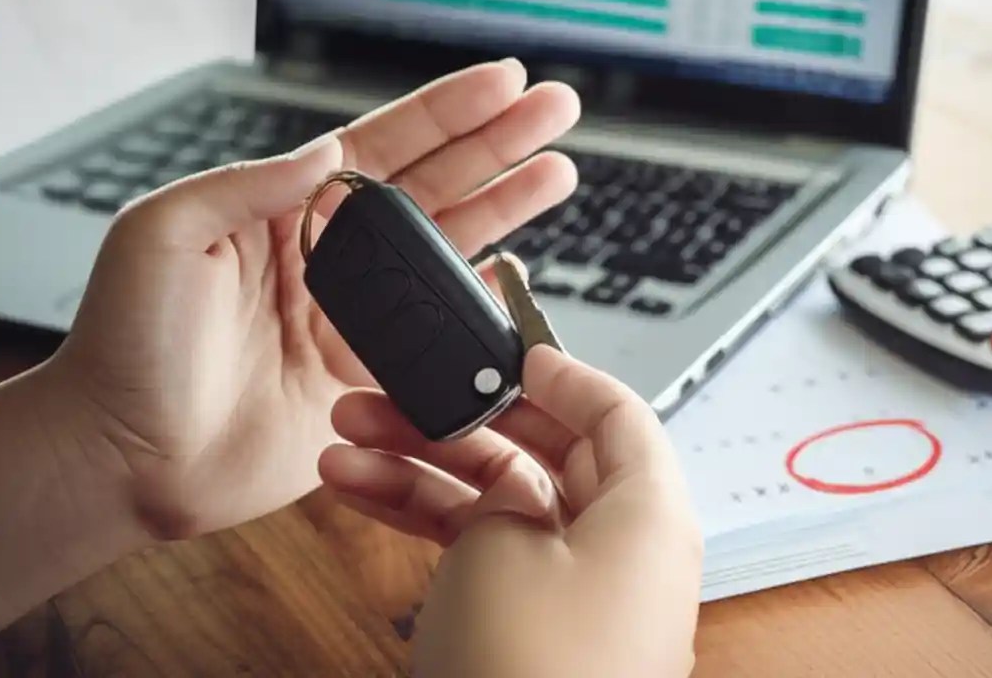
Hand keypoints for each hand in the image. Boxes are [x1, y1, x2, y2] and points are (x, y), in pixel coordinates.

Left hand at [50, 59, 579, 539]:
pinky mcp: (370, 378)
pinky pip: (441, 336)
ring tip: (558, 172)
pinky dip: (484, 306)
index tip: (506, 82)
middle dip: (499, 145)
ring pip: (449, 252)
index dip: (448, 112)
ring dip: (507, 210)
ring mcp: (355, 318)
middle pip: (434, 186)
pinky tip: (519, 274)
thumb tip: (331, 153)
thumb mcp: (165, 235)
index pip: (383, 146)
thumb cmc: (126, 345)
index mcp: (283, 210)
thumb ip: (250, 184)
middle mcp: (328, 257)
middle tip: (557, 112)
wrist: (125, 458)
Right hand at [320, 346, 703, 677]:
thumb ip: (504, 492)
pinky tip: (359, 488)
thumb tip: (499, 488)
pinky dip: (427, 519)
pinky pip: (484, 549)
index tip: (507, 345)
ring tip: (344, 437)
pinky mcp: (533, 628)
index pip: (614, 411)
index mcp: (648, 510)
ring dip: (423, 464)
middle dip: (462, 415)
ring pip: (500, 499)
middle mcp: (622, 546)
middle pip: (546, 451)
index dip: (558, 371)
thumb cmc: (534, 677)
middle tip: (397, 388)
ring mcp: (576, 590)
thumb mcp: (503, 546)